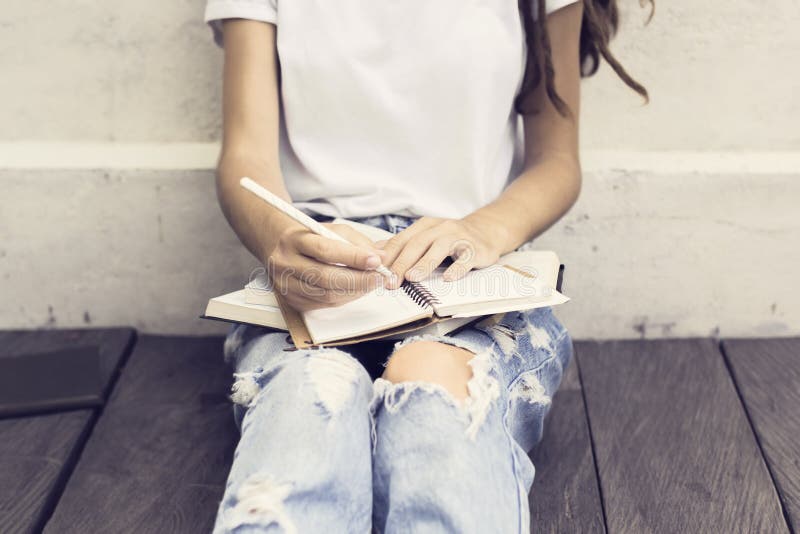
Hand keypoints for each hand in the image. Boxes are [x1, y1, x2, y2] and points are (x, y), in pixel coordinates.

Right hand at [266, 222, 387, 310]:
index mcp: (294, 240)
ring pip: (326, 294)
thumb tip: (381, 256)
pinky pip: (324, 305)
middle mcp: (285, 263)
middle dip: (359, 279)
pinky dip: (346, 298)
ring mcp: (286, 285)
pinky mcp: (292, 301)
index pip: (325, 250)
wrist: (282, 248)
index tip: (376, 260)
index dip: (353, 257)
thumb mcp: (333, 230)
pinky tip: (357, 290)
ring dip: (356, 291)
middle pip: (326, 277)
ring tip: (373, 283)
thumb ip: (357, 242)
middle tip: (380, 276)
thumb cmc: (312, 237)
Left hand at [377, 216, 508, 288]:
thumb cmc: (451, 239)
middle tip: (391, 282)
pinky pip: (465, 259)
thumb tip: (375, 253)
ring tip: (412, 278)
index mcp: (424, 226)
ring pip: (439, 248)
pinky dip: (457, 269)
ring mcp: (458, 237)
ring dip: (425, 263)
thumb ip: (404, 245)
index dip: (388, 256)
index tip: (375, 272)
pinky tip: (448, 279)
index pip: (402, 240)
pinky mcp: (475, 249)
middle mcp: (440, 228)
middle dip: (402, 263)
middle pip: (417, 244)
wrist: (486, 231)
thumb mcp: (426, 237)